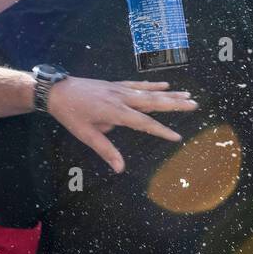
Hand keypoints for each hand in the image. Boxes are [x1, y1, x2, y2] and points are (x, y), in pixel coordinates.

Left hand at [45, 77, 193, 172]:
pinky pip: (138, 84)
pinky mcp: (116, 85)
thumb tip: (120, 169)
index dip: (161, 131)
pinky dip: (153, 85)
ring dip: (169, 93)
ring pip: (150, 92)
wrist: (58, 91)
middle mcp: (122, 99)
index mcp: (116, 112)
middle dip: (175, 104)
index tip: (178, 137)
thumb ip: (106, 150)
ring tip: (188, 94)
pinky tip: (165, 84)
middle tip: (194, 104)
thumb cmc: (71, 114)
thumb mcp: (86, 135)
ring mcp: (120, 90)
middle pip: (154, 102)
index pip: (144, 123)